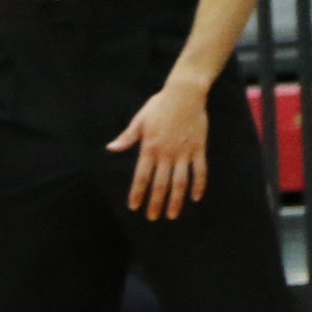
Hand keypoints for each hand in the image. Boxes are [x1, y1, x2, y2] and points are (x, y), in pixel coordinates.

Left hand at [108, 77, 208, 219]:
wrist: (185, 93)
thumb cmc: (159, 105)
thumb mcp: (139, 120)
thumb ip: (127, 138)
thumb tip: (111, 149)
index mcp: (149, 148)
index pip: (141, 177)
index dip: (137, 193)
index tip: (134, 207)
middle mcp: (167, 153)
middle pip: (161, 184)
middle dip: (156, 203)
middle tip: (153, 218)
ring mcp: (184, 152)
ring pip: (180, 182)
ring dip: (176, 200)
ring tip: (172, 215)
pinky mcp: (199, 148)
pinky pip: (200, 170)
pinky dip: (199, 185)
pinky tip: (195, 198)